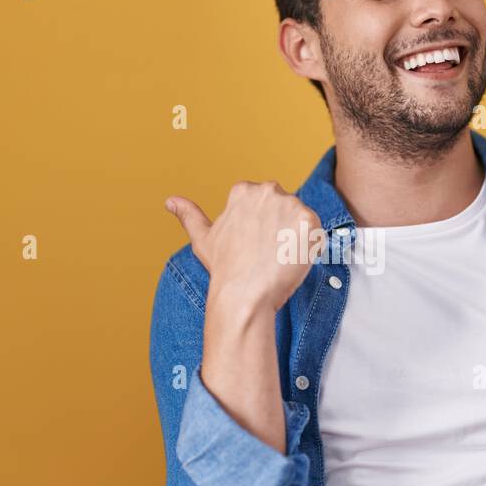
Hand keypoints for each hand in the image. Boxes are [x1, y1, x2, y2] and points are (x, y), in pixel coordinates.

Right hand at [166, 181, 324, 312]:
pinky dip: (310, 247)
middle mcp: (268, 190)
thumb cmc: (224, 270)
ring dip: (296, 237)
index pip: (264, 203)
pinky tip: (292, 260)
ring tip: (279, 258)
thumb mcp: (203, 238)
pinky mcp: (310, 221)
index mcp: (244, 190)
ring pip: (302, 220)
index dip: (263, 226)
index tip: (256, 245)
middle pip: (286, 208)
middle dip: (281, 228)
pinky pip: (317, 233)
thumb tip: (169, 201)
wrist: (245, 294)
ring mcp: (290, 204)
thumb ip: (188, 215)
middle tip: (268, 253)